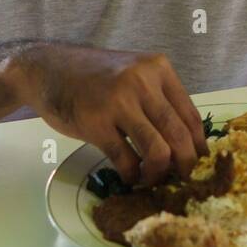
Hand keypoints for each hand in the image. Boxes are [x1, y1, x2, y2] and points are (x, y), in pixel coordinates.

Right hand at [10, 44, 207, 185]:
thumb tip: (185, 141)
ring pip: (157, 150)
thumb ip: (158, 98)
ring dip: (158, 173)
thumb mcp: (134, 73)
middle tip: (182, 178)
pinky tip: (128, 176)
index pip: (191, 114)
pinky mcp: (96, 123)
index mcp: (158, 69)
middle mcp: (143, 82)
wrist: (47, 68)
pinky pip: (126, 159)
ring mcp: (119, 102)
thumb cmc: (94, 76)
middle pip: (179, 135)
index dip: (199, 144)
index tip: (199, 162)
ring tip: (150, 178)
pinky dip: (132, 175)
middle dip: (186, 164)